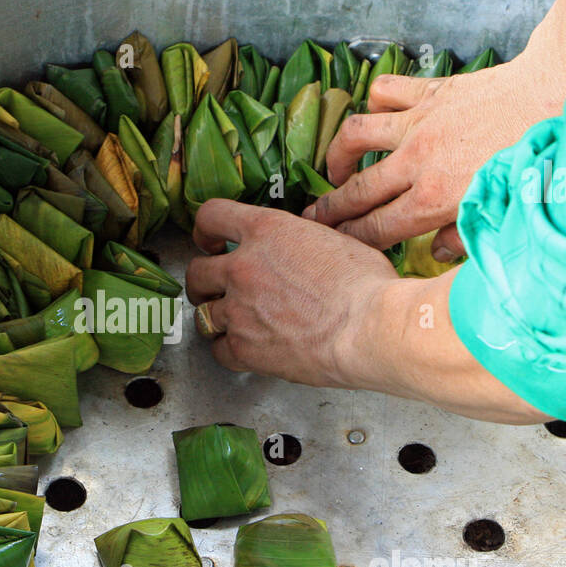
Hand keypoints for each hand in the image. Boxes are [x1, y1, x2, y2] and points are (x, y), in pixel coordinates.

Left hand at [185, 199, 396, 385]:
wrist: (369, 327)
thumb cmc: (366, 286)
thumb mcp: (334, 239)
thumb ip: (301, 240)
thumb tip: (300, 246)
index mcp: (266, 231)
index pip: (211, 216)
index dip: (205, 230)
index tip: (209, 241)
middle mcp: (243, 267)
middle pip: (196, 272)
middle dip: (204, 281)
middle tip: (215, 288)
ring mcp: (239, 310)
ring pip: (204, 314)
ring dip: (217, 317)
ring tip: (234, 322)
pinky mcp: (244, 348)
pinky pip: (218, 350)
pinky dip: (228, 350)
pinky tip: (244, 348)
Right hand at [305, 61, 560, 259]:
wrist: (562, 95)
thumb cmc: (541, 160)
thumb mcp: (504, 213)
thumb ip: (465, 235)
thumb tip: (440, 251)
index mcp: (434, 201)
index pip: (376, 229)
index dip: (349, 240)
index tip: (333, 245)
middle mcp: (417, 163)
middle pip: (356, 191)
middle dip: (329, 209)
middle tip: (311, 218)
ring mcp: (419, 124)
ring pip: (356, 136)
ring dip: (338, 154)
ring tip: (335, 166)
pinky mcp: (432, 92)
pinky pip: (386, 91)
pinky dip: (376, 101)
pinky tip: (379, 112)